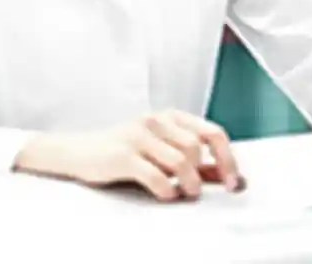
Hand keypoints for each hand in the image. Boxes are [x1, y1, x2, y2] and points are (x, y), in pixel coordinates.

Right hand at [12, 110, 243, 201]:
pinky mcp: (124, 154)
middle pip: (199, 148)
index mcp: (172, 117)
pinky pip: (158, 175)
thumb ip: (193, 162)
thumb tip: (224, 176)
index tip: (233, 182)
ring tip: (182, 193)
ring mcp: (140, 135)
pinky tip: (165, 194)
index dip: (228, 159)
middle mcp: (157, 121)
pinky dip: (168, 190)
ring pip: (182, 161)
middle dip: (203, 175)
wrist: (78, 151)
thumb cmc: (122, 151)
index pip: (213, 133)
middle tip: (196, 190)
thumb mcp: (161, 151)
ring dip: (188, 185)